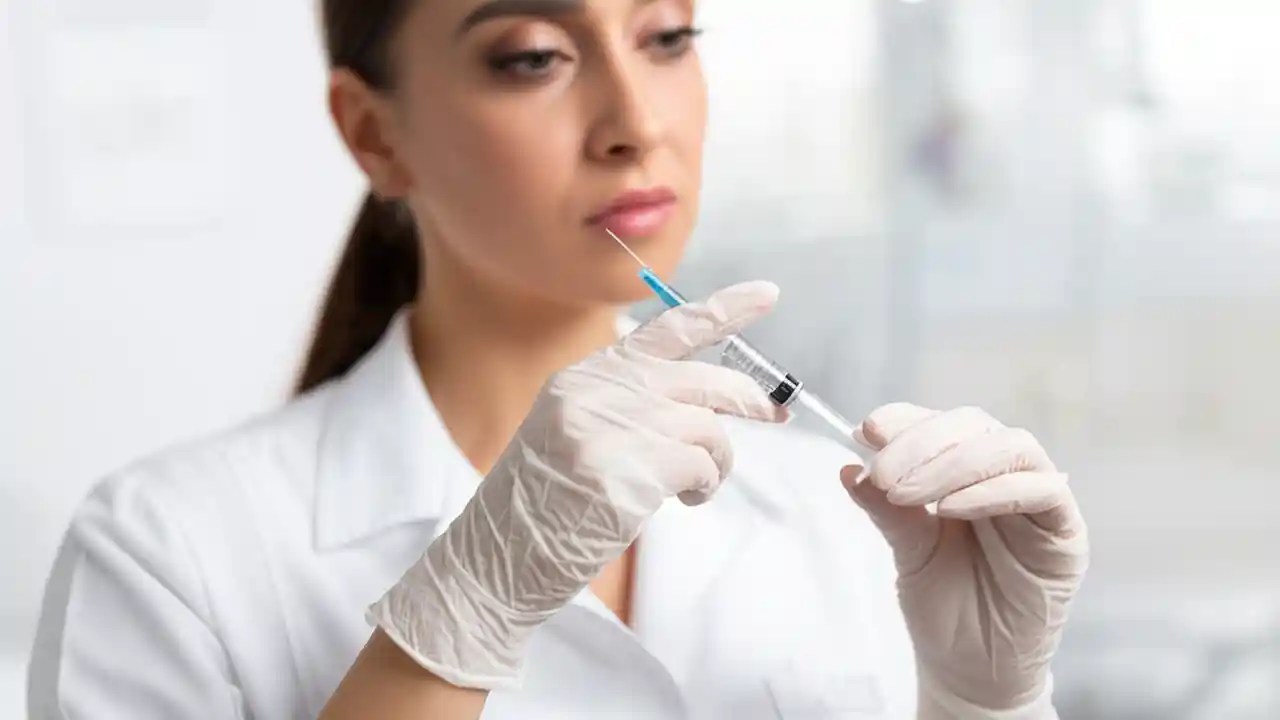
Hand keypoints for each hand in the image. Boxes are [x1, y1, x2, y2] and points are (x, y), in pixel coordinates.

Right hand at [368, 281, 787, 688]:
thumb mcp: (574, 429)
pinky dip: (704, 486)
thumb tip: (706, 398)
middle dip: (747, 398)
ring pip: (708, 428)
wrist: (500, 558)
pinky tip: (684, 500)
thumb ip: (628, 402)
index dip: (724, 309)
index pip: (666, 328)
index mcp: (585, 376)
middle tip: (774, 415)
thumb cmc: (544, 502)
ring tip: (697, 485)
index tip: (767, 293)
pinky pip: (700, 467)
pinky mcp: (628, 476)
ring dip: (717, 461)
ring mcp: (612, 433)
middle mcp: (598, 393)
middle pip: (702, 379)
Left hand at [842, 403, 1087, 717]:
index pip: (942, 424)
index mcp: (963, 472)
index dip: (907, 419)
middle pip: (975, 426)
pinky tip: (952, 508)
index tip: (867, 430)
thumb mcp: (907, 550)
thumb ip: (886, 508)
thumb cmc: (944, 607)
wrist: (971, 669)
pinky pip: (1042, 491)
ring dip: (954, 462)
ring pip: (1011, 448)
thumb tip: (850, 468)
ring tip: (907, 493)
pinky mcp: (1065, 531)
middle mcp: (1003, 476)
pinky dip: (993, 490)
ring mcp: (1038, 500)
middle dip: (923, 441)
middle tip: (883, 474)